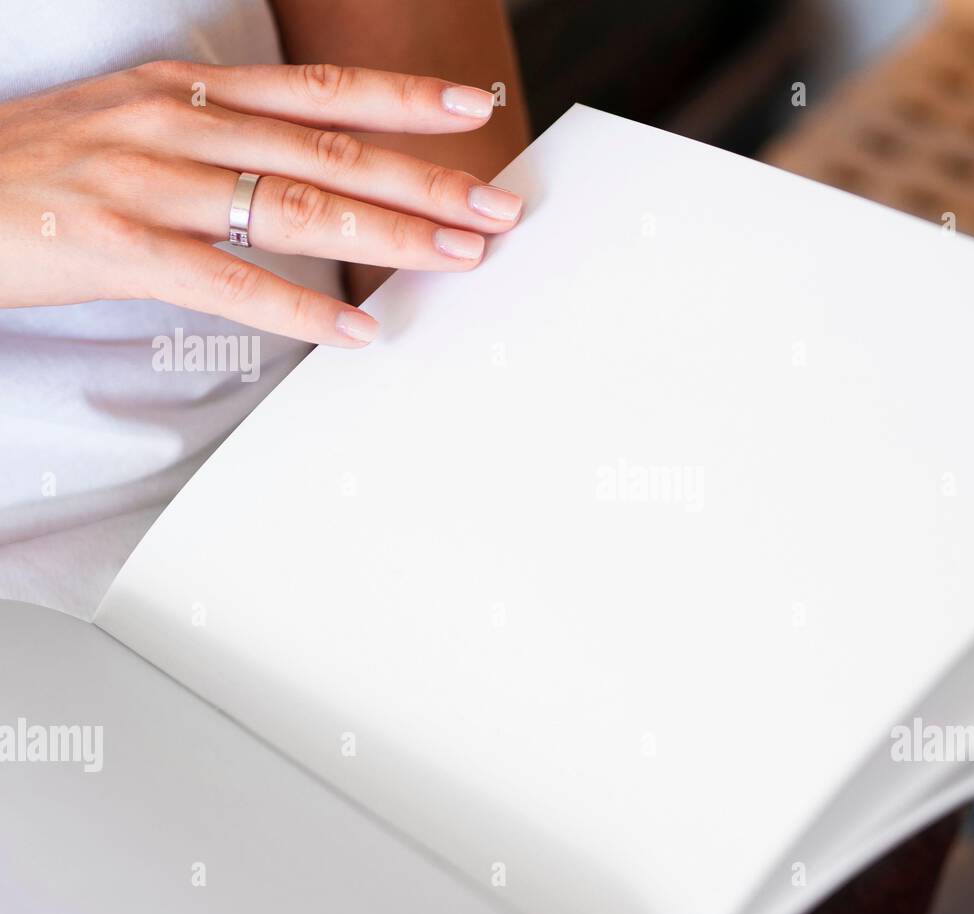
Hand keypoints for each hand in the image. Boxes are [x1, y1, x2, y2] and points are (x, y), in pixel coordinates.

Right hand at [0, 62, 524, 345]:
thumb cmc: (47, 167)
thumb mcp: (141, 122)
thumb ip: (226, 138)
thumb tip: (316, 170)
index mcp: (188, 89)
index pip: (318, 89)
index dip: (402, 99)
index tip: (473, 111)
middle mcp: (178, 122)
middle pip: (328, 149)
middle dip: (424, 180)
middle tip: (495, 208)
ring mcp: (147, 181)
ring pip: (293, 206)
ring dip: (387, 237)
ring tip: (457, 258)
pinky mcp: (116, 245)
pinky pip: (225, 282)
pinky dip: (298, 312)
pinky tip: (356, 335)